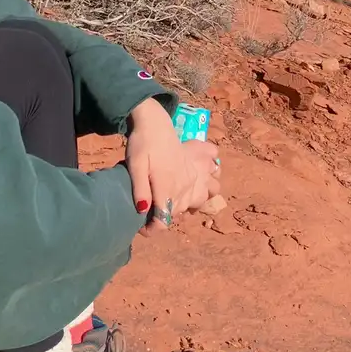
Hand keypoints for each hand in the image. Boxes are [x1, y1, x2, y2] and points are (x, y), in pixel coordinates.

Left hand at [126, 98, 220, 231]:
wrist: (153, 122)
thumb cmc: (141, 145)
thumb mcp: (134, 166)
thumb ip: (139, 189)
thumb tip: (143, 211)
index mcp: (167, 187)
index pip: (164, 220)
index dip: (153, 228)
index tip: (142, 226)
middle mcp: (186, 183)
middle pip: (183, 211)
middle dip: (170, 214)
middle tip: (156, 205)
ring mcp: (196, 172)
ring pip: (207, 195)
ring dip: (195, 200)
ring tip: (179, 196)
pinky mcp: (201, 161)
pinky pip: (216, 170)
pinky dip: (211, 176)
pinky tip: (199, 177)